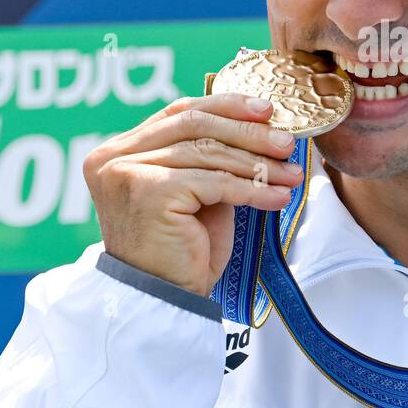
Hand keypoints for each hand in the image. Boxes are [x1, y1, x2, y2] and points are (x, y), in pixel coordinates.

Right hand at [83, 93, 302, 296]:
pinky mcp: (150, 192)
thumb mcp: (194, 192)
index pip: (179, 112)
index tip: (266, 109)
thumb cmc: (179, 250)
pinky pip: (214, 182)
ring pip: (208, 152)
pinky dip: (252, 189)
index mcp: (119, 149)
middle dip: (248, 132)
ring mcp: (128, 171)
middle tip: (288, 142)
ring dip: (259, 164)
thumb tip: (259, 125)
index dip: (226, 106)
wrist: (161, 301)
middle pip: (194, 125)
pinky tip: (277, 196)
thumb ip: (208, 157)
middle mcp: (114, 156)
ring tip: (292, 173)